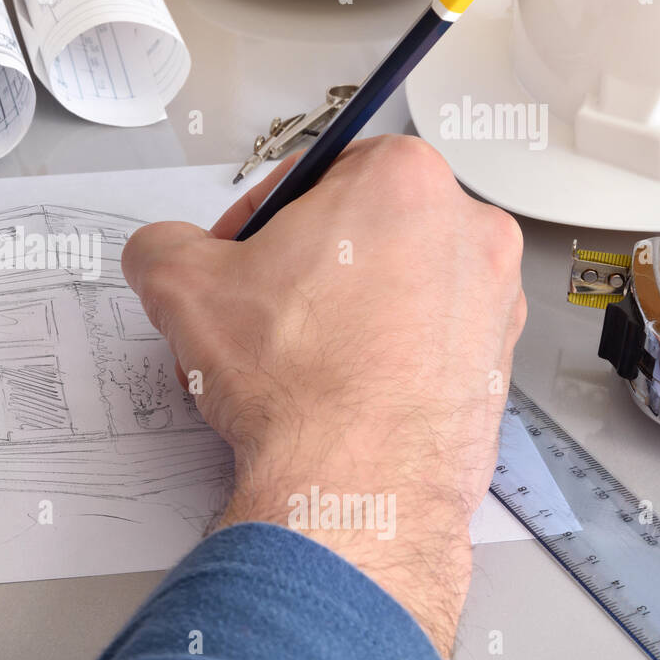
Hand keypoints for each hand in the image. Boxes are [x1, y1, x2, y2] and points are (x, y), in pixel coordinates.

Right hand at [120, 135, 525, 655]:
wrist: (355, 485)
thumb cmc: (293, 375)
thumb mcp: (181, 284)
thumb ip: (162, 243)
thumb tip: (163, 250)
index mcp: (403, 179)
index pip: (313, 174)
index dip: (256, 219)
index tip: (234, 258)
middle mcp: (467, 229)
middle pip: (360, 230)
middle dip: (301, 268)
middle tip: (255, 312)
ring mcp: (494, 302)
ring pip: (394, 288)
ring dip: (339, 314)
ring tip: (289, 361)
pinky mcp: (497, 368)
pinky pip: (424, 344)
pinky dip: (380, 358)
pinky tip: (333, 394)